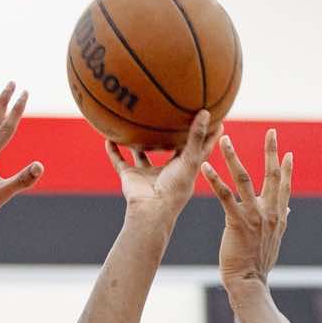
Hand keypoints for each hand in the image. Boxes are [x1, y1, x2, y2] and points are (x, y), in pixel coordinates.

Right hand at [103, 110, 219, 223]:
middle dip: (171, 136)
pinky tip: (108, 138)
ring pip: (142, 155)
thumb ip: (197, 136)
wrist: (151, 210)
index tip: (212, 117)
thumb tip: (207, 112)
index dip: (206, 134)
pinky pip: (119, 161)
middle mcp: (166, 171)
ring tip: (136, 125)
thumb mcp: (190, 159)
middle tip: (173, 115)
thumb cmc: (175, 188)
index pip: (197, 148)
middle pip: (169, 150)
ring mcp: (147, 174)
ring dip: (138, 144)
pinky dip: (113, 151)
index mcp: (185, 168)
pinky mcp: (130, 177)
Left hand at [202, 129, 292, 292]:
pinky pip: (224, 195)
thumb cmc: (257, 263)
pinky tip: (205, 166)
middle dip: (271, 151)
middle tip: (271, 131)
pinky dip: (214, 179)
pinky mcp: (237, 221)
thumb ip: (280, 222)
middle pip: (271, 175)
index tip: (287, 152)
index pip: (284, 187)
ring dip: (233, 156)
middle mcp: (270, 212)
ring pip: (244, 178)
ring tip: (225, 139)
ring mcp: (254, 216)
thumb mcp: (273, 241)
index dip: (286, 168)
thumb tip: (288, 212)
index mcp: (278, 216)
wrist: (249, 281)